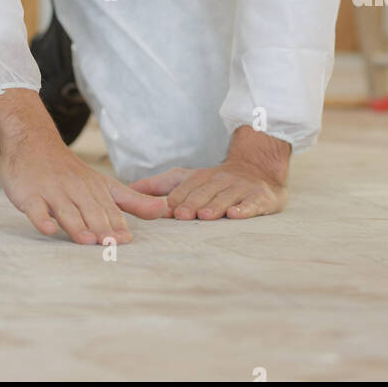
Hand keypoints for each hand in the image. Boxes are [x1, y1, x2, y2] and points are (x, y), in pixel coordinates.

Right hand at [0, 132, 168, 244]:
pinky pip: (36, 208)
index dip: (117, 225)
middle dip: (100, 228)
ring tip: (87, 241)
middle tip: (110, 246)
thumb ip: (132, 200)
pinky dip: (42, 219)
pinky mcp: (30, 195)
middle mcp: (76, 189)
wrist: (33, 143)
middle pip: (90, 211)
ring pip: (66, 211)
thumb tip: (163, 209)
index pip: (109, 209)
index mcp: (95, 189)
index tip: (127, 241)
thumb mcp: (103, 184)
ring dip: (76, 225)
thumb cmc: (70, 172)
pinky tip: (48, 229)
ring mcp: (52, 191)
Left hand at [129, 151, 288, 220]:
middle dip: (193, 203)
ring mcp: (241, 189)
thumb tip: (127, 191)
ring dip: (215, 206)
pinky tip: (235, 215)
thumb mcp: (187, 178)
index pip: (186, 187)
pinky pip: (251, 204)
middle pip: (205, 193)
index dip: (177, 198)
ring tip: (205, 216)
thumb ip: (158, 186)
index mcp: (201, 177)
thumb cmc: (214, 181)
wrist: (258, 170)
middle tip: (183, 215)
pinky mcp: (260, 198)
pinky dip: (243, 209)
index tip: (167, 209)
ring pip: (226, 198)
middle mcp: (220, 180)